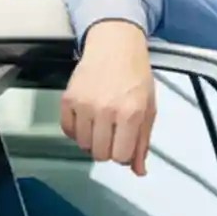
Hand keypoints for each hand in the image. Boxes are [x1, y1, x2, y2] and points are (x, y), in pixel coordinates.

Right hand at [60, 20, 156, 174]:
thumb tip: (138, 171)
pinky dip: (76, 130)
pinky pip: (67, 130)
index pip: (121, 156)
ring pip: (83, 145)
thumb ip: (143, 142)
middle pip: (100, 155)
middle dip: (108, 149)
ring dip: (92, 140)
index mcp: (131, 113)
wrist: (115, 44)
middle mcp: (107, 110)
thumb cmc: (135, 74)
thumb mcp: (148, 108)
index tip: (124, 144)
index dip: (123, 154)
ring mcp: (85, 105)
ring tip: (101, 122)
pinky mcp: (68, 99)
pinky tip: (87, 118)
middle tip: (113, 132)